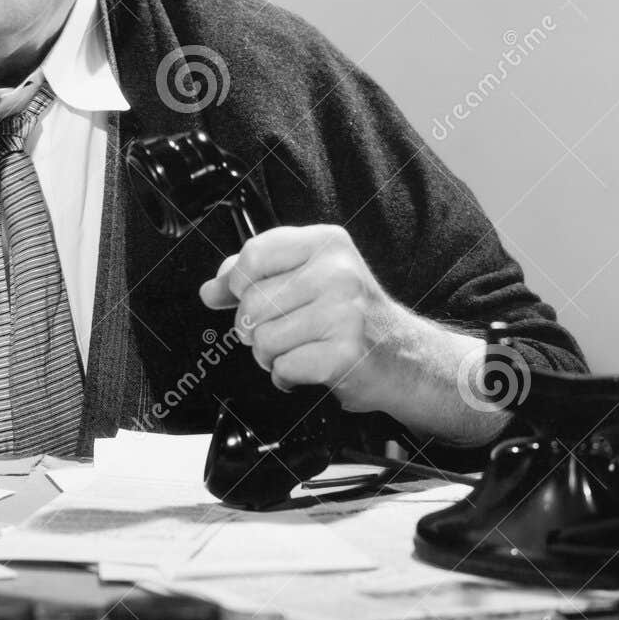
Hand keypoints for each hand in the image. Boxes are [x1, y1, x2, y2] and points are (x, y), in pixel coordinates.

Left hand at [199, 225, 511, 444]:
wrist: (408, 359)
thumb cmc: (355, 317)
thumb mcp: (310, 279)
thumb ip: (256, 277)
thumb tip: (210, 290)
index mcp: (326, 243)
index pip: (253, 254)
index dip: (235, 282)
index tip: (238, 296)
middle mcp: (337, 272)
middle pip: (251, 301)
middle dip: (253, 327)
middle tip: (282, 331)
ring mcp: (343, 312)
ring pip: (262, 338)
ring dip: (270, 355)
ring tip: (299, 349)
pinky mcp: (344, 352)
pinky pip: (283, 367)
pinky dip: (287, 375)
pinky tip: (310, 367)